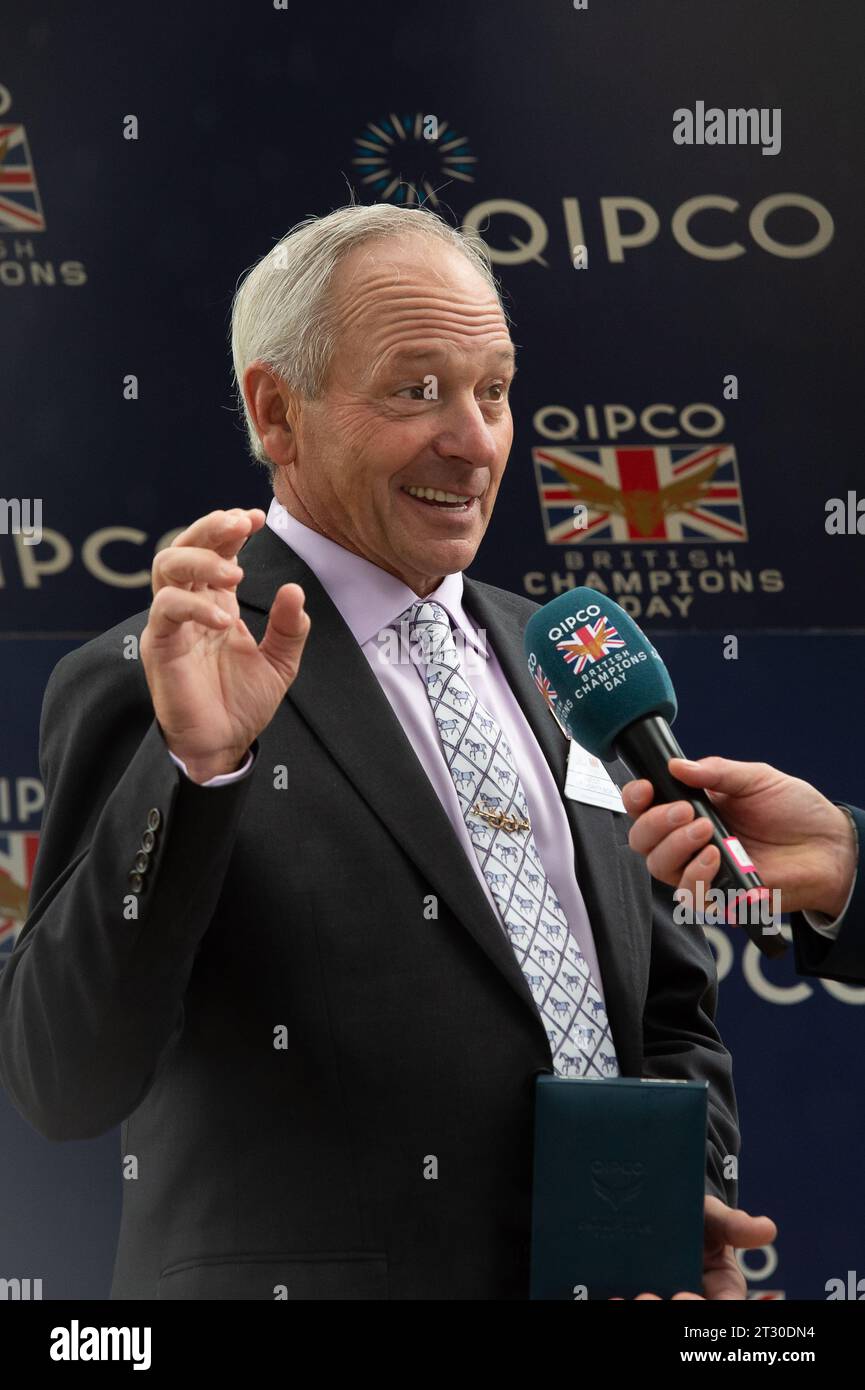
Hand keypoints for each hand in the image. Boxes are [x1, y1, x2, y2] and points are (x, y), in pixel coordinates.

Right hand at [141, 507, 310, 782]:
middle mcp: (190, 605)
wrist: (223, 745)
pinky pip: (167, 610)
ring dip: (201, 559)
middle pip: (185, 546)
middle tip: (241, 523)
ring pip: (166, 567)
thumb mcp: (280, 663)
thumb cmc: (243, 703)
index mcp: (217, 603)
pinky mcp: (160, 646)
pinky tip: (224, 618)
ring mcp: (172, 623)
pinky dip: (195, 606)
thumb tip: (294, 589)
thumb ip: (289, 628)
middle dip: (211, 528)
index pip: (216, 552)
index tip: (256, 517)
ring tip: (235, 573)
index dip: (231, 529)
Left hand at [613, 1195, 776, 1299]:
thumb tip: (768, 1228)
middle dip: (666, 1313)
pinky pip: (630, 1304)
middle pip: (684, 1319)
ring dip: (640, 1311)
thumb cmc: (697, 1213)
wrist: (663, 1204)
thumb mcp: (714, 1215)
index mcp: (723, 1292)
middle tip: (647, 1297)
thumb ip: (735, 1224)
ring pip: (657, 1312)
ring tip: (620, 1299)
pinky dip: (615, 1303)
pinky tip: (606, 1296)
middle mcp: (691, 1301)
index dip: (701, 1311)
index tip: (684, 1296)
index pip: (721, 1311)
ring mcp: (663, 1298)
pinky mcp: (634, 1294)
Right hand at [622, 757, 856, 919]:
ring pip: (658, 867)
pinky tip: (715, 856)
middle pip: (641, 840)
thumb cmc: (795, 812)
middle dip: (653, 823)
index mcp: (691, 809)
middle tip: (684, 811)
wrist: (829, 845)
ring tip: (706, 831)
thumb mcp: (756, 778)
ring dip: (674, 847)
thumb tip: (677, 765)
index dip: (635, 799)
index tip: (646, 788)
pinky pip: (690, 894)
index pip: (645, 808)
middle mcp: (689, 841)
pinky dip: (695, 874)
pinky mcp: (720, 896)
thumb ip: (716, 771)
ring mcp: (702, 869)